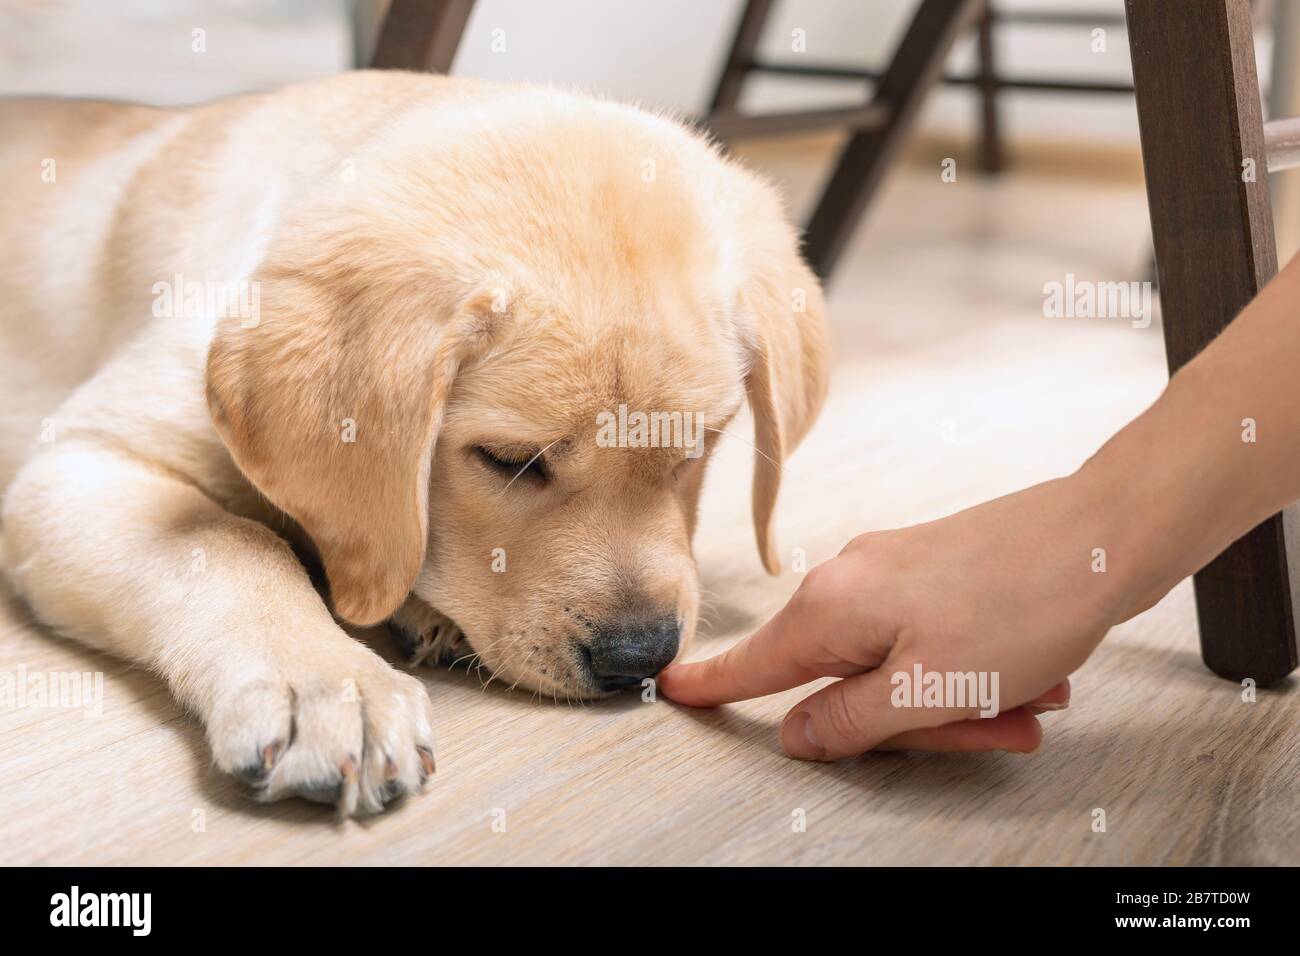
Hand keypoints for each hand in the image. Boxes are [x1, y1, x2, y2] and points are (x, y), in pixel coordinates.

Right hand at [661, 471, 1136, 759]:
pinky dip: (974, 672)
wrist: (1104, 533)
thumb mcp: (927, 689)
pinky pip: (934, 644)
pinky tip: (1031, 676)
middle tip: (984, 726)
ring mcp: (894, 573)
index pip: (754, 663)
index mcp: (832, 608)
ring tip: (1027, 699)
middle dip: (914, 721)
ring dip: (959, 701)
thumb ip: (849, 721)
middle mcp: (852, 581)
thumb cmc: (1022, 603)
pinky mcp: (934, 573)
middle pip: (844, 681)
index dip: (712, 686)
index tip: (670, 689)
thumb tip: (797, 735)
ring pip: (899, 668)